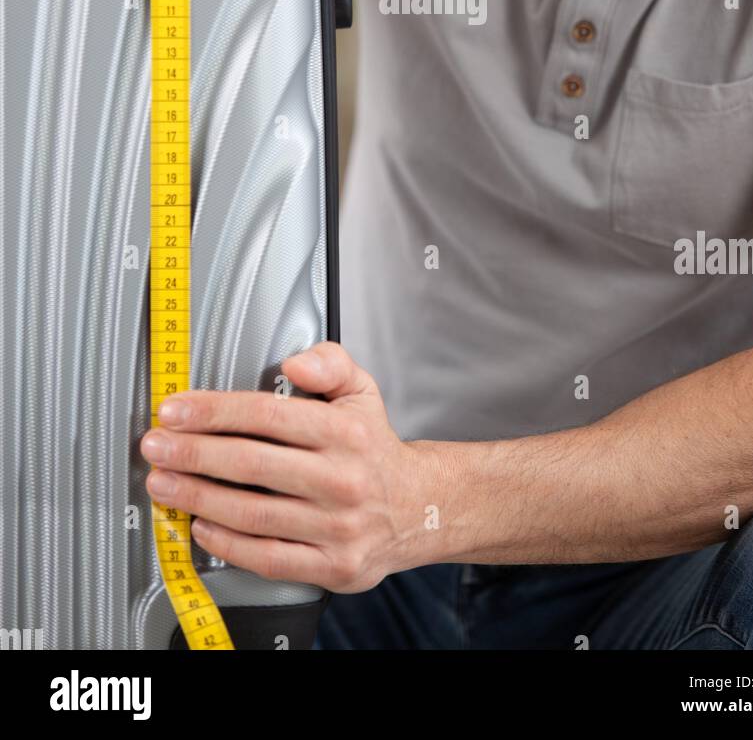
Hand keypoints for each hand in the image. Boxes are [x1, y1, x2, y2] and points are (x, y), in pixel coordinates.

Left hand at [140, 341, 427, 592]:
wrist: (420, 508)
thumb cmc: (375, 448)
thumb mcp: (362, 390)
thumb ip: (329, 362)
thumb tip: (295, 363)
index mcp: (346, 431)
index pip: (268, 415)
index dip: (214, 411)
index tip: (176, 410)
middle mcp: (342, 479)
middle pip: (252, 464)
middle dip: (193, 453)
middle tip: (156, 446)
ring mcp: (337, 526)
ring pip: (253, 513)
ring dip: (198, 498)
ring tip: (164, 484)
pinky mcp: (332, 566)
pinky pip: (267, 557)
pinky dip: (227, 543)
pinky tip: (201, 525)